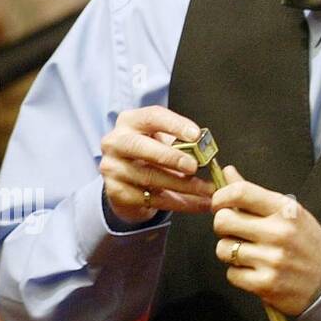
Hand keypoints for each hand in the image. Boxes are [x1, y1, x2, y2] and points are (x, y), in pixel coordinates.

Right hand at [100, 106, 216, 224]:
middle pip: (141, 146)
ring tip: (208, 190)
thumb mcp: (163, 139)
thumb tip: (206, 150)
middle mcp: (115, 142)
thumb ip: (181, 142)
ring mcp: (112, 168)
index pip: (152, 117)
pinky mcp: (116, 193)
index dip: (175, 125)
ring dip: (183, 186)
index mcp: (131, 121)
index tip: (196, 135)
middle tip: (194, 166)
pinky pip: (152, 199)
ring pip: (149, 177)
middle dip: (171, 157)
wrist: (127, 178)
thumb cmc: (151, 151)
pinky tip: (198, 203)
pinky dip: (179, 203)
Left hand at [211, 166, 320, 315]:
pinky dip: (238, 273)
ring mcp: (272, 259)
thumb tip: (227, 172)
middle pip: (224, 221)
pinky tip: (255, 269)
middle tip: (234, 230)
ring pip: (223, 249)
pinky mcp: (265, 284)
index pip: (241, 193)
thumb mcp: (288, 212)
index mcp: (285, 209)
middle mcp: (279, 232)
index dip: (221, 196)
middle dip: (223, 225)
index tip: (220, 203)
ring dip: (230, 251)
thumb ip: (254, 194)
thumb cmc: (306, 242)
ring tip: (248, 252)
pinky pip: (231, 274)